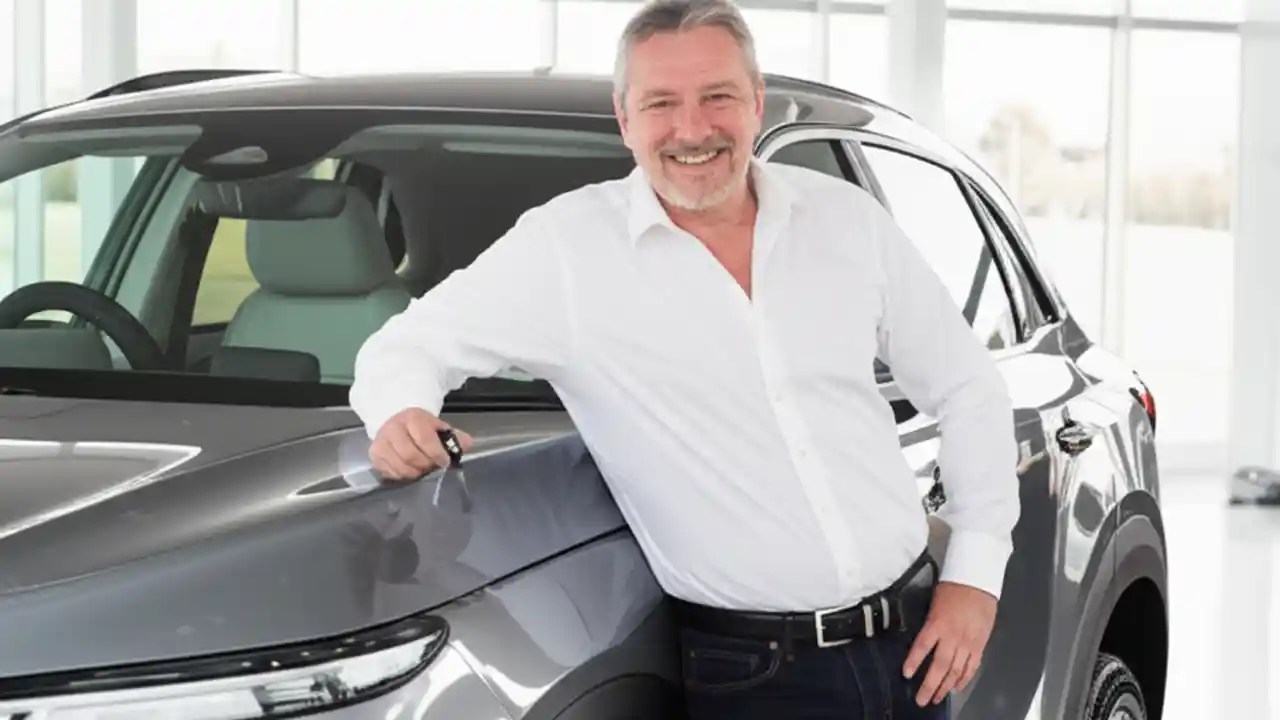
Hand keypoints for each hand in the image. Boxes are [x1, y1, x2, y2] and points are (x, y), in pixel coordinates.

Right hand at [369, 407, 473, 480]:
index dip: (437, 453)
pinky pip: (391, 473)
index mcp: (412, 417)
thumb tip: (468, 443)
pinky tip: (410, 470)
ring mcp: (381, 442)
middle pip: (410, 455)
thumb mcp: (439, 428)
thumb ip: (454, 437)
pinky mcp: (375, 455)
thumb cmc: (421, 429)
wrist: (397, 425)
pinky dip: (403, 476)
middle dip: (425, 465)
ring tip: (422, 469)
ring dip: (415, 473)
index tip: (444, 462)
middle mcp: (393, 428)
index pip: (424, 439)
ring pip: (400, 466)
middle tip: (433, 467)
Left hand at [903, 581, 996, 705]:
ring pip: (956, 671)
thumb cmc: (954, 588)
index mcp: (938, 623)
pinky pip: (972, 666)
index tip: (907, 674)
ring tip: (936, 698)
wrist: (978, 581)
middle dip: (929, 685)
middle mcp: (953, 636)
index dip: (914, 661)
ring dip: (945, 687)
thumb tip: (920, 640)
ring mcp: (968, 642)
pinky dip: (964, 679)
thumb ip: (928, 623)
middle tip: (921, 699)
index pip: (923, 646)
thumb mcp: (933, 602)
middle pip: (940, 666)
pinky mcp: (980, 644)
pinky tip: (956, 688)